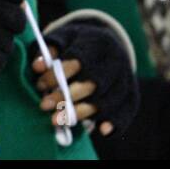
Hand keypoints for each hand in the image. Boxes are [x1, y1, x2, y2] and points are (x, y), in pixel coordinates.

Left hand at [29, 22, 137, 137]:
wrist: (107, 45)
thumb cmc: (78, 43)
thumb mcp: (63, 38)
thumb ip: (49, 50)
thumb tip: (38, 66)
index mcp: (99, 42)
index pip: (78, 60)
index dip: (57, 75)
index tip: (40, 85)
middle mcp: (116, 60)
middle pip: (93, 83)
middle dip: (66, 97)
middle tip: (44, 105)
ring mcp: (126, 78)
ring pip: (107, 100)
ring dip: (81, 113)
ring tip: (58, 121)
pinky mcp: (131, 93)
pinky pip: (127, 110)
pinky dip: (115, 122)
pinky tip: (102, 130)